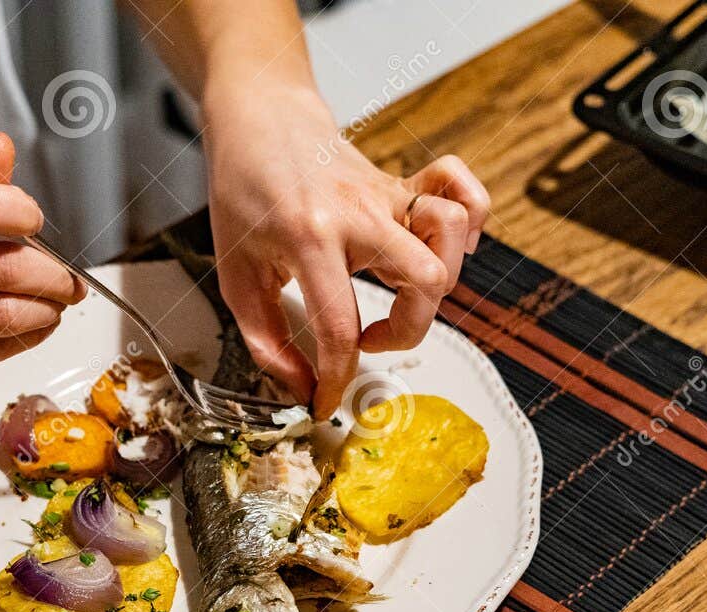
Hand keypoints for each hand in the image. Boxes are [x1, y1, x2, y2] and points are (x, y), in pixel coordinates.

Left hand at [204, 84, 488, 416]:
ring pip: (451, 234)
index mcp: (310, 239)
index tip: (328, 398)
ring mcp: (387, 196)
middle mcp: (359, 215)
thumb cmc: (244, 192)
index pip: (341, 327)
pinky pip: (463, 189)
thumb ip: (266, 339)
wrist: (258, 118)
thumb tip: (301, 385)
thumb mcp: (236, 274)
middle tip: (370, 338)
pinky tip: (446, 248)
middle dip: (407, 330)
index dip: (337, 378)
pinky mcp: (402, 185)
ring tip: (402, 295)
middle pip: (426, 281)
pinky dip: (471, 218)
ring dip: (440, 280)